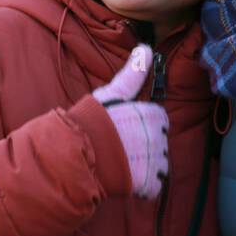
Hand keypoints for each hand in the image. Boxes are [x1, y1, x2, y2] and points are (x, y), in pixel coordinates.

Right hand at [93, 44, 168, 199]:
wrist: (76, 155)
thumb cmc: (92, 122)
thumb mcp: (111, 93)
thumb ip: (133, 73)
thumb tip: (147, 48)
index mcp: (153, 114)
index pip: (157, 121)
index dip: (139, 126)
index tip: (122, 129)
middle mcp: (159, 137)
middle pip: (158, 143)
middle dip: (142, 147)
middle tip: (118, 147)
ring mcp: (155, 161)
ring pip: (156, 165)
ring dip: (141, 167)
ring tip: (118, 163)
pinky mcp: (149, 183)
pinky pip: (152, 186)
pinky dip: (141, 187)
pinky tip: (124, 179)